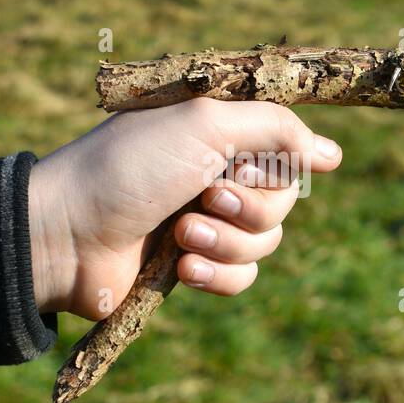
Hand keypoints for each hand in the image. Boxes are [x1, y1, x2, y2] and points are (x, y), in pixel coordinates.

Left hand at [27, 98, 342, 319]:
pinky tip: (182, 268)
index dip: (273, 164)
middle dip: (248, 206)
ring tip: (180, 236)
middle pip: (284, 199)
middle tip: (203, 197)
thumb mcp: (203, 125)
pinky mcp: (195, 265)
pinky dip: (218, 274)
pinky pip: (243, 277)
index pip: (287, 148)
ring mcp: (207, 221)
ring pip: (266, 241)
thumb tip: (335, 155)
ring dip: (227, 241)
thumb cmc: (128, 168)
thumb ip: (276, 130)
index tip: (240, 163)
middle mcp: (217, 172)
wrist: (68, 235)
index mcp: (218, 131)